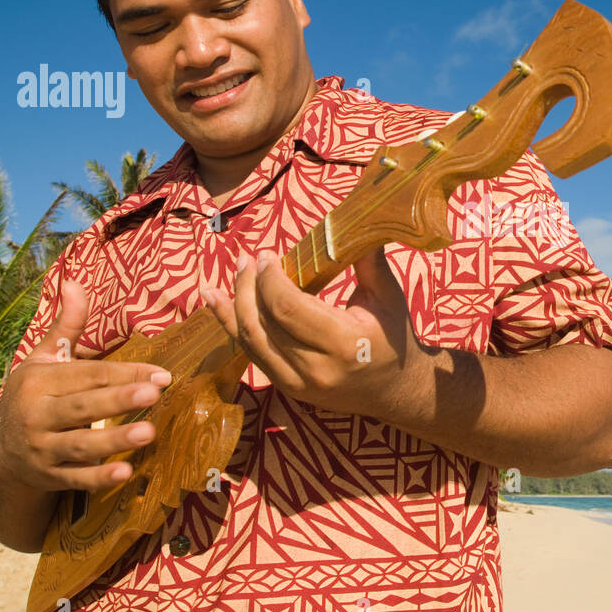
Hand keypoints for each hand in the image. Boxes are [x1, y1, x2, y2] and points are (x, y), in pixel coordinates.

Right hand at [0, 279, 171, 493]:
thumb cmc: (32, 395)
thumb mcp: (43, 358)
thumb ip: (66, 325)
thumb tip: (74, 281)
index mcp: (39, 382)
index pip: (88, 375)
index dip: (125, 373)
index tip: (161, 373)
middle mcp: (37, 415)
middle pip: (82, 407)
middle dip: (118, 400)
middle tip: (154, 393)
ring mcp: (41, 449)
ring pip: (80, 445)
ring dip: (114, 440)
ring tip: (149, 433)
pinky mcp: (49, 477)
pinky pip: (75, 479)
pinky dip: (98, 478)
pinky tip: (125, 473)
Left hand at [200, 246, 431, 420]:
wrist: (395, 390)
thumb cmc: (394, 337)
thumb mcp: (388, 296)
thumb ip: (367, 261)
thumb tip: (353, 220)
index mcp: (343, 343)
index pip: (288, 307)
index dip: (269, 279)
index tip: (267, 255)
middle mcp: (315, 369)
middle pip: (264, 323)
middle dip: (248, 285)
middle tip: (247, 258)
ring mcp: (297, 384)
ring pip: (250, 340)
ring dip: (233, 303)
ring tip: (234, 272)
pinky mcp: (286, 388)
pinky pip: (250, 353)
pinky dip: (230, 325)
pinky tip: (216, 301)